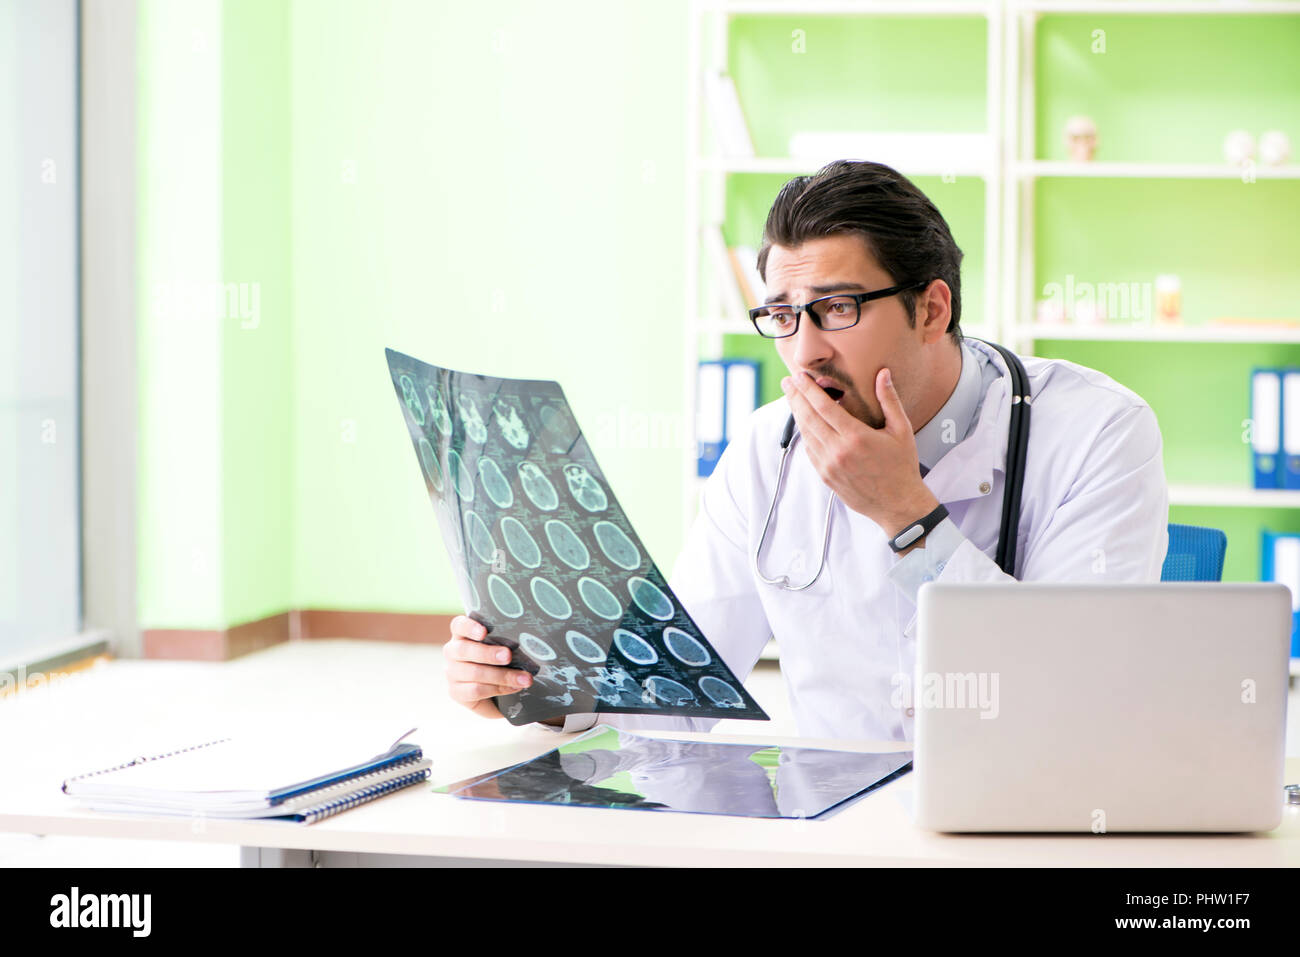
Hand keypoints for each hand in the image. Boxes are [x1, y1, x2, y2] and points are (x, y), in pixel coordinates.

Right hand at [443, 615, 533, 719]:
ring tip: (524, 679)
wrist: (493, 694)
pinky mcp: (456, 692)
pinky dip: (498, 689)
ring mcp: (452, 673)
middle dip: (489, 653)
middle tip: (509, 656)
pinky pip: (476, 690)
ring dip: (502, 676)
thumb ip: (506, 641)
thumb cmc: (500, 662)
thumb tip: (530, 638)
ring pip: (474, 672)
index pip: (459, 625)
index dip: (470, 627)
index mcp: (462, 635)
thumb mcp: (501, 647)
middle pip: (464, 650)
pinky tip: (514, 687)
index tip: (484, 631)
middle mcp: (453, 652)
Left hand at [780, 367, 938, 544]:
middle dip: (795, 398)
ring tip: (792, 399)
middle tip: (787, 382)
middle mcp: (838, 452)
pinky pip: (810, 451)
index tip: (799, 377)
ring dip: (797, 414)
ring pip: (806, 435)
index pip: (824, 407)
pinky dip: (805, 434)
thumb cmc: (902, 466)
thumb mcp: (901, 431)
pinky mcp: (825, 476)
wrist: (898, 504)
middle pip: (808, 418)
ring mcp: (829, 466)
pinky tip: (804, 423)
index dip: (808, 390)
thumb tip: (883, 373)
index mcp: (856, 437)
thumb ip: (889, 400)